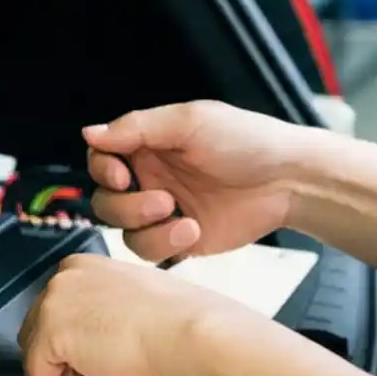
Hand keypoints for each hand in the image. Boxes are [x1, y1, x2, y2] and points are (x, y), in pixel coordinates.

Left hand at [16, 253, 242, 375]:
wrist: (194, 339)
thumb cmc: (184, 329)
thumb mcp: (138, 318)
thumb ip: (108, 330)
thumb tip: (98, 361)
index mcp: (89, 267)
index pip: (63, 315)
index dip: (79, 353)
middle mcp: (67, 277)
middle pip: (45, 334)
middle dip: (72, 370)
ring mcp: (54, 301)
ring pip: (40, 357)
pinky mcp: (49, 334)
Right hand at [84, 101, 306, 262]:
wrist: (288, 180)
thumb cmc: (246, 141)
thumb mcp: (190, 122)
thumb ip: (137, 127)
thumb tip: (89, 133)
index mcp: (149, 146)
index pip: (101, 159)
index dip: (103, 170)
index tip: (122, 173)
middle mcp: (151, 178)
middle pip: (106, 200)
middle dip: (126, 205)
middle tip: (162, 200)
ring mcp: (165, 212)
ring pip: (124, 231)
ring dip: (146, 228)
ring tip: (181, 217)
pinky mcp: (180, 240)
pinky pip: (151, 252)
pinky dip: (165, 245)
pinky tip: (193, 230)